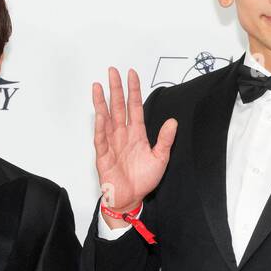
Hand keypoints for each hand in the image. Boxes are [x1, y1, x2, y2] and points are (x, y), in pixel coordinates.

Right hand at [93, 67, 177, 218]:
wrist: (131, 199)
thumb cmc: (143, 180)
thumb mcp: (160, 159)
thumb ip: (165, 140)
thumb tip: (172, 122)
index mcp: (136, 134)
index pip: (134, 107)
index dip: (133, 90)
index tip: (132, 74)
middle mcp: (122, 135)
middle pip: (118, 107)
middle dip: (115, 89)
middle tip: (112, 71)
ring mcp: (112, 143)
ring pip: (106, 118)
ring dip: (102, 102)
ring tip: (98, 87)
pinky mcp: (103, 155)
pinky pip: (101, 138)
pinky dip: (100, 126)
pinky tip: (100, 114)